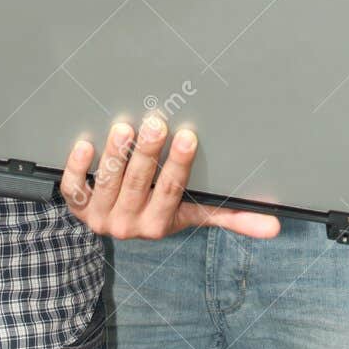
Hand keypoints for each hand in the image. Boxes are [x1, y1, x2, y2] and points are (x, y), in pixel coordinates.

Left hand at [58, 113, 280, 239]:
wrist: (116, 224)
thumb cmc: (161, 209)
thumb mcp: (195, 214)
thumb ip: (232, 217)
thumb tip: (274, 225)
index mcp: (159, 225)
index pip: (172, 192)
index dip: (178, 165)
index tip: (187, 135)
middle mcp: (128, 225)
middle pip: (138, 185)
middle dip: (147, 153)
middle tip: (155, 122)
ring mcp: (100, 217)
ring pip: (107, 183)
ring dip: (115, 154)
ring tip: (124, 127)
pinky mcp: (78, 207)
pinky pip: (74, 190)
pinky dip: (77, 168)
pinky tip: (85, 143)